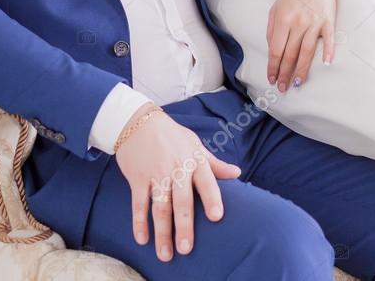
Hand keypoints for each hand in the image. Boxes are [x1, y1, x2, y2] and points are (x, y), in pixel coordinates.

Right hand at [115, 104, 240, 261]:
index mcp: (193, 160)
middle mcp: (175, 167)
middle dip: (184, 226)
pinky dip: (139, 221)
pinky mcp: (137, 177)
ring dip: (162, 232)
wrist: (137, 121)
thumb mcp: (194, 144)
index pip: (206, 180)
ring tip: (166, 254)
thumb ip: (214, 163)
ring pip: (160, 206)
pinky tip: (142, 239)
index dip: (211, 198)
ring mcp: (156, 173)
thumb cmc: (170, 135)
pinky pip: (139, 202)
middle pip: (181, 201)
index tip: (216, 217)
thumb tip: (237, 173)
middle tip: (186, 249)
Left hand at [266, 0, 337, 91]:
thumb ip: (271, 28)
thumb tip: (271, 47)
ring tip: (297, 83)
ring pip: (307, 52)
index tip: (271, 78)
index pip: (276, 49)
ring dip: (302, 70)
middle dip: (284, 73)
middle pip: (290, 54)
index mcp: (283, 20)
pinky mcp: (328, 22)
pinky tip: (326, 64)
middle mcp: (298, 23)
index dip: (273, 66)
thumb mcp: (276, 7)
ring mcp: (314, 23)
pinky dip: (328, 52)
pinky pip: (329, 39)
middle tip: (282, 87)